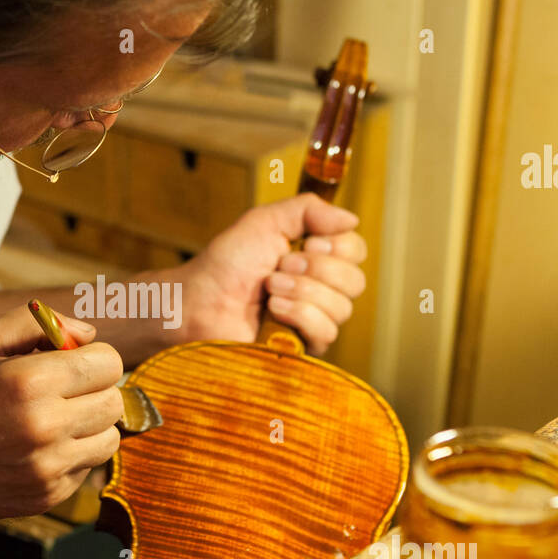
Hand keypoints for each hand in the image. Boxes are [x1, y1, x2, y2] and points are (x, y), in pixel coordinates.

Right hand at [0, 305, 123, 534]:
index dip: (92, 358)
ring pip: (110, 438)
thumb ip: (35, 323)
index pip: (109, 363)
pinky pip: (88, 468)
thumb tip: (89, 333)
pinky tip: (36, 448)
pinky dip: (71, 455)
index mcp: (29, 382)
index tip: (69, 363)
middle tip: (61, 391)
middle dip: (93, 390)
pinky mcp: (48, 497)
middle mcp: (45, 427)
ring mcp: (49, 468)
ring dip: (89, 425)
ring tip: (53, 420)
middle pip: (114, 401)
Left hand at [176, 195, 366, 355]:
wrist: (201, 301)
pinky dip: (298, 315)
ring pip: (342, 308)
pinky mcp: (302, 348)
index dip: (335, 246)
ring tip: (269, 288)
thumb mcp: (266, 222)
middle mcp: (320, 290)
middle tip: (280, 267)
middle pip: (355, 281)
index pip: (356, 251)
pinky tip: (272, 311)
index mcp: (316, 259)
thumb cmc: (227, 263)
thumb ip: (309, 210)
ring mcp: (312, 321)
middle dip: (316, 269)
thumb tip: (352, 219)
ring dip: (302, 291)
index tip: (305, 242)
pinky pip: (325, 332)